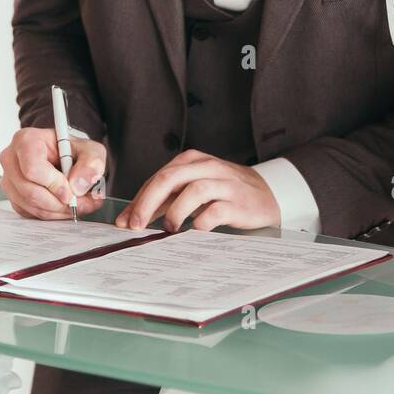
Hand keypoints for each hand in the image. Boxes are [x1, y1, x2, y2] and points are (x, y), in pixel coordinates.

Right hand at [0, 127, 106, 219]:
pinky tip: (66, 206)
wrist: (65, 155)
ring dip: (58, 210)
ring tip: (80, 204)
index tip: (72, 192)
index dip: (54, 185)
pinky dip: (51, 214)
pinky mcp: (13, 196)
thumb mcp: (91, 150)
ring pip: (30, 205)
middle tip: (83, 203)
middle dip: (59, 202)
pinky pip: (29, 212)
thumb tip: (78, 186)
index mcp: (27, 140)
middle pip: (29, 191)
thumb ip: (91, 164)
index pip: (32, 168)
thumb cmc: (73, 149)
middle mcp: (12, 159)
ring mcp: (9, 179)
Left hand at [115, 150, 279, 231]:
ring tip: (169, 229)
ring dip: (175, 213)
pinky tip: (193, 233)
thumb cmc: (226, 192)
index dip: (138, 199)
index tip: (125, 220)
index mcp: (193, 161)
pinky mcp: (238, 202)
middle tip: (136, 225)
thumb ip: (168, 198)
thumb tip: (133, 216)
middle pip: (170, 179)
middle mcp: (208, 167)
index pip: (158, 176)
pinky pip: (214, 212)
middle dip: (148, 203)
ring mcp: (224, 184)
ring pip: (192, 191)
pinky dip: (199, 224)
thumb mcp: (196, 187)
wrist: (269, 193)